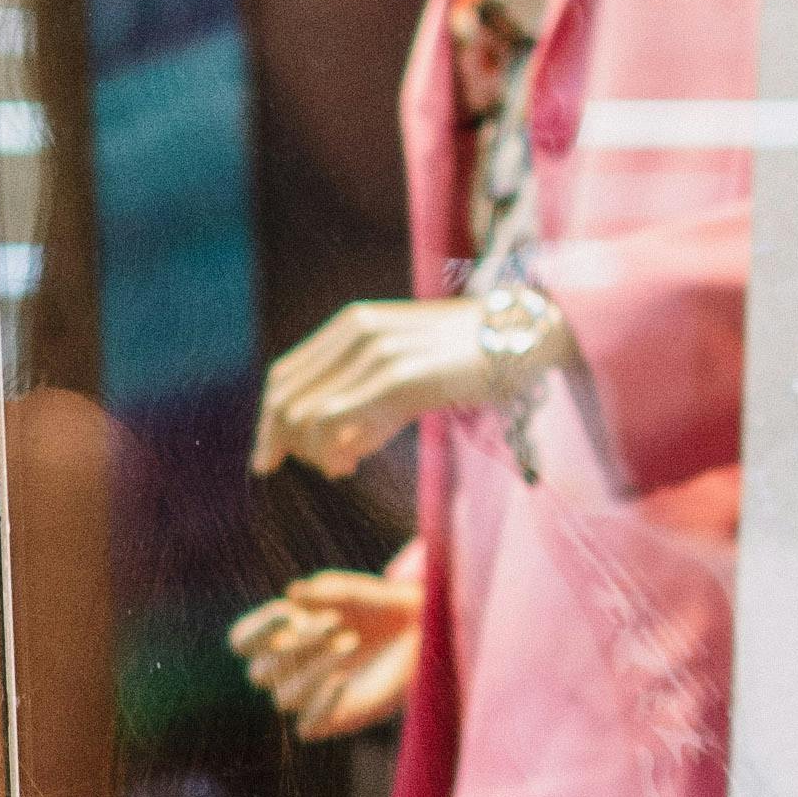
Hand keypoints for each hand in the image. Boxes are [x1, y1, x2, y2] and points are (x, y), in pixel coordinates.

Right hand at [229, 553, 423, 738]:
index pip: (242, 642)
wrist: (421, 632)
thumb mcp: (358, 592)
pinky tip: (343, 681)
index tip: (289, 613)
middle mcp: (286, 669)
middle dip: (297, 645)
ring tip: (349, 642)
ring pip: (283, 698)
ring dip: (312, 670)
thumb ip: (327, 590)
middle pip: (261, 671)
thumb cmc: (380, 607)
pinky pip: (308, 726)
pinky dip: (321, 705)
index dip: (257, 631)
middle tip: (335, 623)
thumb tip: (294, 594)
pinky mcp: (335, 718)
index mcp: (280, 636)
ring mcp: (309, 696)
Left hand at [251, 294, 563, 479]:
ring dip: (312, 453)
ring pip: (303, 414)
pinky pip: (335, 422)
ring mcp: (376, 353)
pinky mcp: (398, 378)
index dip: (269, 422)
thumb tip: (334, 455)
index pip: (284, 376)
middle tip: (311, 472)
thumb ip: (369, 403)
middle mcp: (355, 332)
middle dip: (281, 444)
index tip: (268, 459)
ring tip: (342, 467)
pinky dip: (331, 451)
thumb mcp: (408, 373)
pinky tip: (351, 463)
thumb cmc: (472, 362)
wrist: (529, 334)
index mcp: (352, 325)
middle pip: (284, 397)